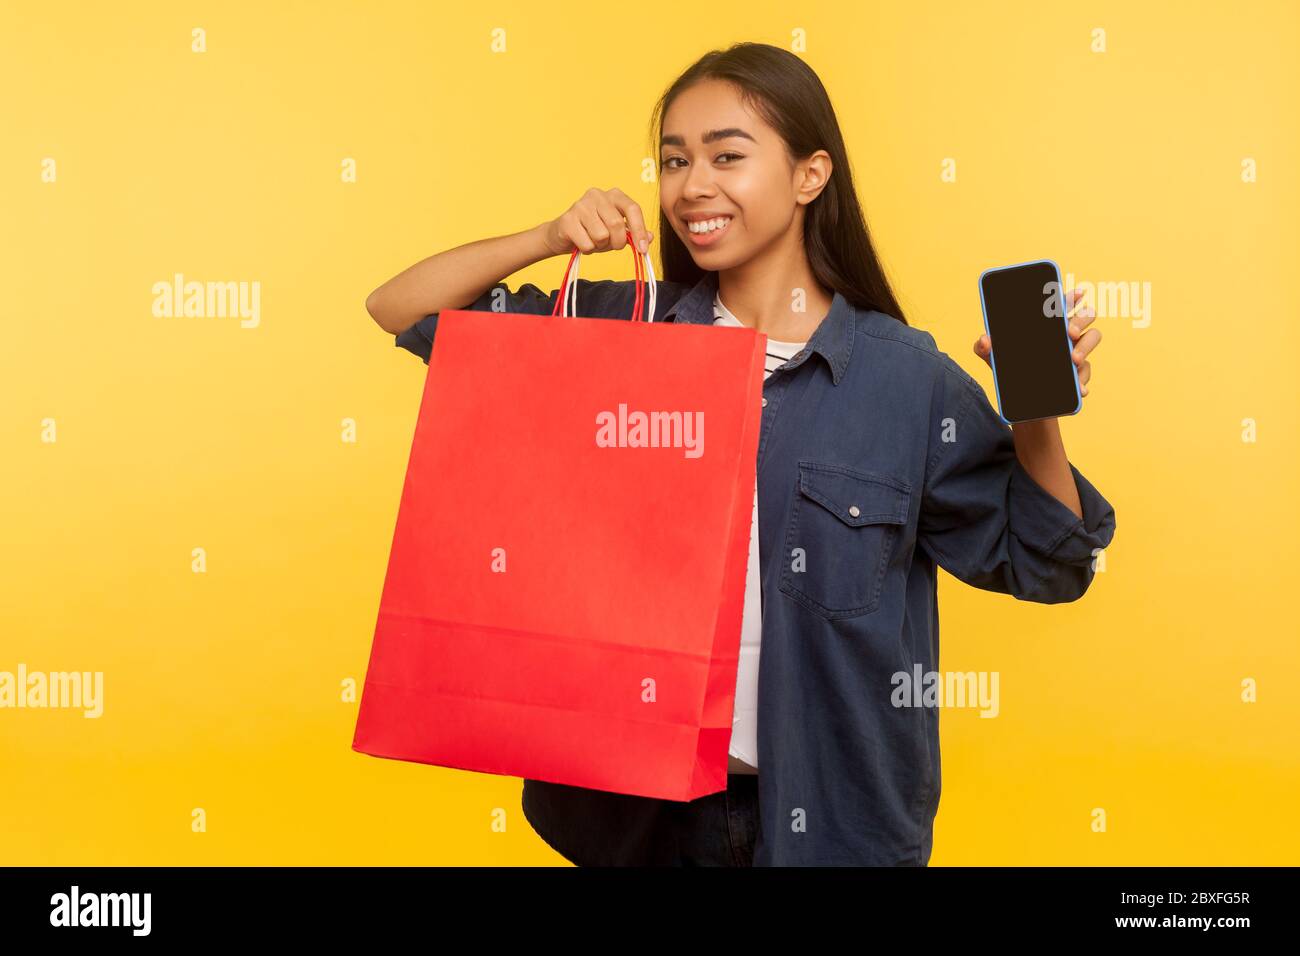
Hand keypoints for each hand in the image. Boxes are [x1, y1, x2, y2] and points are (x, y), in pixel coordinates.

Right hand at [542, 187, 653, 256]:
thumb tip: (650, 237)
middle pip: (617, 224)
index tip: (643, 249)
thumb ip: (633, 233)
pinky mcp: (568, 219)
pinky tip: (581, 242)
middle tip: (609, 245)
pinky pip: (587, 243)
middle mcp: (597, 194)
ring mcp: (581, 205)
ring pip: (602, 235)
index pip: (633, 209)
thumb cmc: (592, 231)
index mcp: (613, 194)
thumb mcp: (616, 232)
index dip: (640, 230)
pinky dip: (587, 249)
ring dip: (600, 246)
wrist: (562, 235)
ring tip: (592, 240)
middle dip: (617, 242)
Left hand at [974, 287, 1100, 398]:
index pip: (1064, 302)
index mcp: (1049, 322)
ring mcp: (1076, 351)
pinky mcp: (1078, 373)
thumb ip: (984, 346)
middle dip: (1081, 319)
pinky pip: (1087, 372)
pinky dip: (1083, 380)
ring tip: (1074, 360)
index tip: (1078, 292)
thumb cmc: (1009, 366)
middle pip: (1086, 315)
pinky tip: (1079, 388)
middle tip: (1068, 332)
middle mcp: (1066, 333)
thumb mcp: (993, 356)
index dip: (1073, 295)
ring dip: (1086, 346)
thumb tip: (984, 340)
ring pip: (1093, 337)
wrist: (1019, 396)